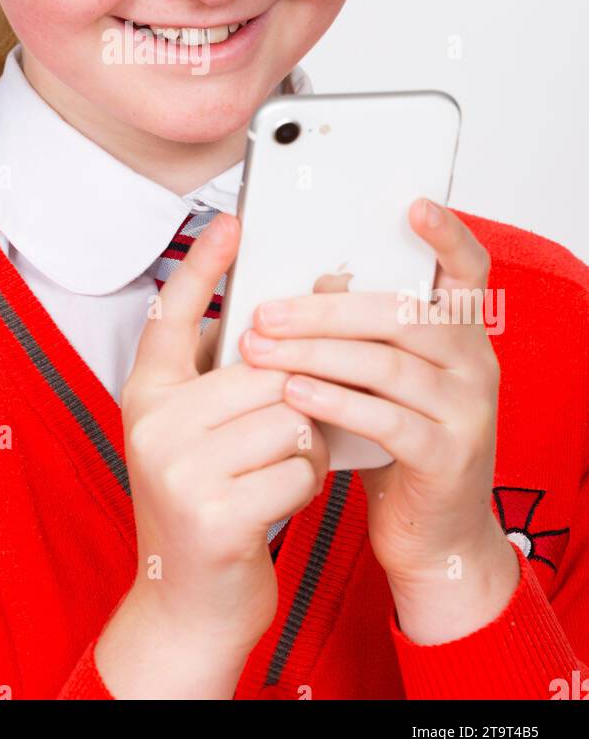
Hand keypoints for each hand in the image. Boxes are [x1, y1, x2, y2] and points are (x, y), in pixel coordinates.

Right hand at [121, 211, 329, 660]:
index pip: (173, 313)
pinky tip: (277, 502)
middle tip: (283, 430)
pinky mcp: (214, 512)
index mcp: (147, 395)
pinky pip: (297, 466)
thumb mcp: (201, 435)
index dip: (204, 264)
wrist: (188, 605)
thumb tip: (292, 312)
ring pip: (289, 413)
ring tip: (274, 471)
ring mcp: (178, 468)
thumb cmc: (208, 506)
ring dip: (302, 444)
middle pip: (262, 366)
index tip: (235, 220)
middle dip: (295, 396)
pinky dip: (303, 484)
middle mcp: (153, 423)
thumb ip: (227, 378)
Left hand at [239, 198, 515, 609]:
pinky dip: (336, 401)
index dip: (447, 235)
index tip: (413, 205)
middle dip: (325, 309)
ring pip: (389, 363)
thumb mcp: (380, 376)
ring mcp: (468, 410)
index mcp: (461, 331)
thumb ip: (360, 328)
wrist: (434, 533)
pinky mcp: (448, 456)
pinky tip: (295, 393)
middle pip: (403, 314)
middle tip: (264, 310)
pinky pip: (388, 418)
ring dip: (316, 352)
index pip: (468, 270)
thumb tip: (315, 278)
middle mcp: (476, 362)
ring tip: (261, 350)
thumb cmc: (397, 439)